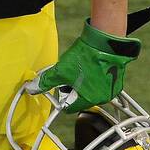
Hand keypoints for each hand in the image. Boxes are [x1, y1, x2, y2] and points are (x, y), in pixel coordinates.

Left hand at [35, 6, 149, 113]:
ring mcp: (111, 88)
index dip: (60, 96)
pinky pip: (100, 82)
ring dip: (82, 82)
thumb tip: (33, 89)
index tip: (58, 86)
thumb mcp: (61, 70)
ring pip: (90, 90)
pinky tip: (89, 65)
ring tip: (79, 68)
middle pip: (80, 98)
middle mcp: (103, 98)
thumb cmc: (85, 57)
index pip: (69, 107)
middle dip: (71, 88)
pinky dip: (93, 76)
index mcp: (89, 99)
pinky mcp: (116, 78)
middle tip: (68, 74)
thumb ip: (47, 81)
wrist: (105, 41)